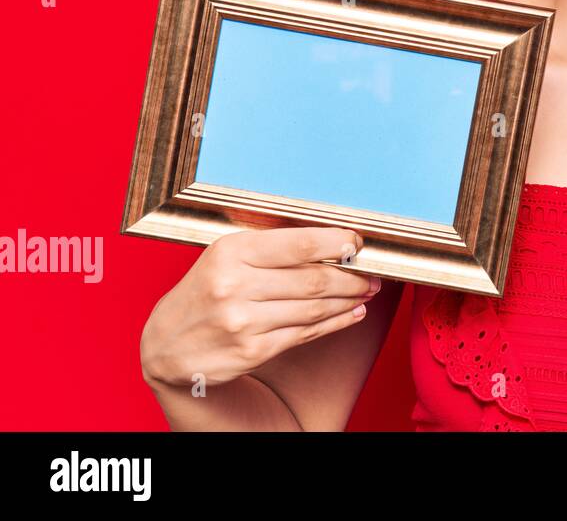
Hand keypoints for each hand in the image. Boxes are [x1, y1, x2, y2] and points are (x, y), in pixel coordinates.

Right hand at [140, 227, 379, 388]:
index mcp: (231, 252)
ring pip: (314, 308)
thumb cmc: (205, 290)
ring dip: (349, 299)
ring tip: (366, 291)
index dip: (337, 244)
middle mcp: (235, 286)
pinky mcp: (251, 352)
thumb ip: (272, 248)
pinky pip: (306, 334)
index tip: (358, 243)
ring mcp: (242, 322)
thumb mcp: (226, 256)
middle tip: (372, 273)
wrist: (166, 345)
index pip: (300, 244)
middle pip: (314, 279)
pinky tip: (351, 313)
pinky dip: (336, 323)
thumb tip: (334, 243)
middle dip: (352, 276)